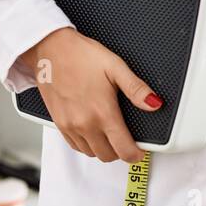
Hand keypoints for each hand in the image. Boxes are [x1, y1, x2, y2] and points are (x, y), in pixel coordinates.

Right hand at [19, 27, 160, 163]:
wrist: (51, 49)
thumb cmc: (81, 55)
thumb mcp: (116, 67)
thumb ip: (136, 89)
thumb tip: (154, 104)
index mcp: (102, 112)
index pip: (123, 150)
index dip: (136, 154)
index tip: (140, 150)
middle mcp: (84, 124)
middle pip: (107, 156)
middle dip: (120, 151)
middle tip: (126, 139)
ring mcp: (69, 126)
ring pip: (90, 153)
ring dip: (103, 149)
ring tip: (110, 133)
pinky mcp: (58, 124)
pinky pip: (75, 146)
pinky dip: (86, 144)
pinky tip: (92, 130)